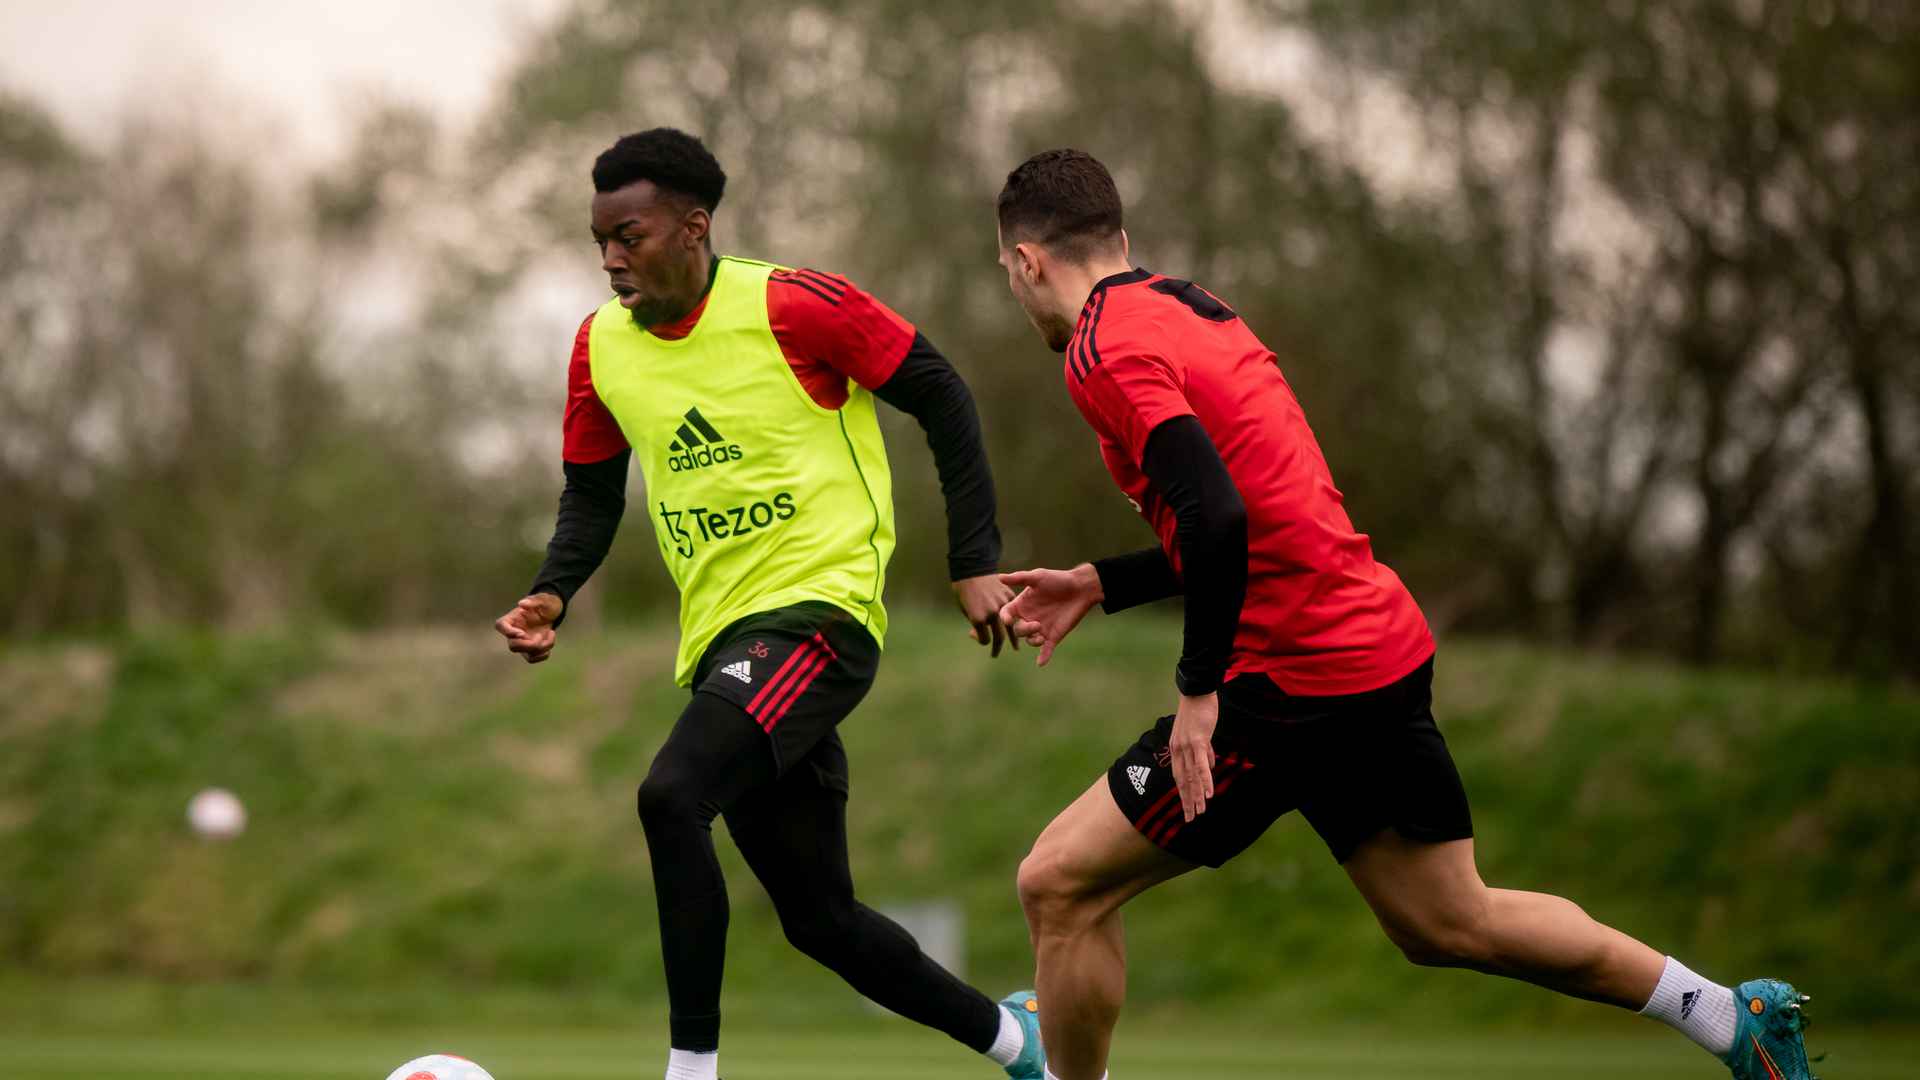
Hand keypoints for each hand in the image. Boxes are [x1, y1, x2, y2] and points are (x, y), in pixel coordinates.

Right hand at [494, 593, 562, 663]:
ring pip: (526, 654)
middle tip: (540, 635)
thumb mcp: (544, 599)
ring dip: (541, 648)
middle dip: (529, 644)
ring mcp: (523, 642)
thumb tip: (522, 603)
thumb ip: (534, 600)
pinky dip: (544, 653)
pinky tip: (550, 639)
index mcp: (513, 618)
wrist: (553, 612)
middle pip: (513, 646)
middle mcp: (515, 632)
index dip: (508, 632)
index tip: (522, 632)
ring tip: (550, 633)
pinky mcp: (531, 649)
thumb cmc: (546, 603)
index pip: (500, 625)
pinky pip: (534, 658)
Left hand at [952, 574, 1017, 657]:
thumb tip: (976, 634)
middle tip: (995, 655)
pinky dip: (1015, 619)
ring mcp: (1002, 605)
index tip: (982, 640)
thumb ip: (973, 623)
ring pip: (1011, 627)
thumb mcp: (964, 609)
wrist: (972, 568)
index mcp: (978, 618)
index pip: (985, 640)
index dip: (982, 641)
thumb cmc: (963, 590)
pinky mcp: (1009, 596)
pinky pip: (1014, 611)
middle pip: (999, 637)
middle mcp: (992, 614)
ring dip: (1013, 639)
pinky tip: (1016, 625)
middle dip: (997, 648)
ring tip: (1015, 648)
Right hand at [997, 564, 1101, 666]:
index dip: (1005, 618)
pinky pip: (1046, 650)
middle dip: (1024, 630)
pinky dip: (1043, 657)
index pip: (1006, 614)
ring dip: (1032, 641)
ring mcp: (1041, 629)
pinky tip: (1041, 662)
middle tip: (1036, 624)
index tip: (1008, 620)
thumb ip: (1019, 578)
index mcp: (1021, 605)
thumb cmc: (1058, 579)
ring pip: (1029, 641)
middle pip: (1017, 630)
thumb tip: (999, 577)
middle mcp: (1028, 618)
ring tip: (1040, 636)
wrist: (1080, 588)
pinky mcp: (1053, 636)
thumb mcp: (1037, 576)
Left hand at [1169, 691, 1217, 821]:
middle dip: (1187, 801)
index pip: (1179, 776)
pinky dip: (1204, 780)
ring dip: (1196, 796)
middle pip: (1182, 781)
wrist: (1197, 691)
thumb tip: (1209, 766)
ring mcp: (1186, 746)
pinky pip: (1200, 765)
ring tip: (1200, 812)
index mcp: (1177, 748)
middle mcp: (1178, 750)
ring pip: (1191, 777)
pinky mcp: (1197, 741)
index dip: (1183, 793)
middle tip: (1190, 819)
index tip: (1187, 807)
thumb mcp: (1200, 733)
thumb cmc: (1199, 710)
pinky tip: (1209, 794)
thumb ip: (1204, 750)